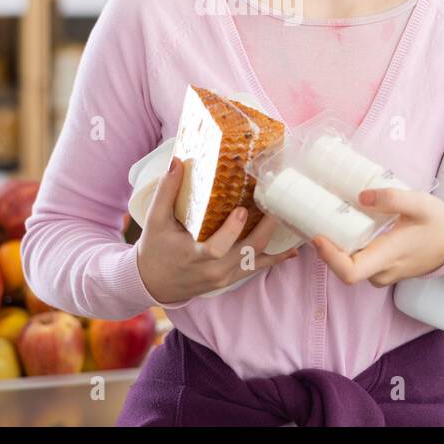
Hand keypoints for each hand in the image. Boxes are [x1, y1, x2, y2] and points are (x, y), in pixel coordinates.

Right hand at [136, 156, 298, 304]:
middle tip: (277, 205)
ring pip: (256, 261)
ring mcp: (224, 278)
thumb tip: (177, 161)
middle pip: (247, 253)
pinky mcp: (230, 279)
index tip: (242, 210)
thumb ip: (166, 191)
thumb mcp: (155, 220)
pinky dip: (274, 259)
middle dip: (266, 229)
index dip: (232, 231)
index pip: (218, 248)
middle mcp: (214, 271)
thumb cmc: (154, 249)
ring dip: (274, 241)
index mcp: (195, 257)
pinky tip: (291, 250)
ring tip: (290, 220)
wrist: (152, 282)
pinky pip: (255, 269)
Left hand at [312, 187, 443, 286]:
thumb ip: (392, 198)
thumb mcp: (420, 203)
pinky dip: (348, 247)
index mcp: (387, 257)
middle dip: (326, 246)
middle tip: (314, 218)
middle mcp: (381, 271)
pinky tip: (344, 226)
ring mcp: (381, 273)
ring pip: (350, 264)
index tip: (317, 236)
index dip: (328, 258)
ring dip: (337, 246)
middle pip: (343, 267)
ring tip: (326, 218)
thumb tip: (361, 198)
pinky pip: (358, 262)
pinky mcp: (382, 269)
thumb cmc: (438, 224)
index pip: (350, 272)